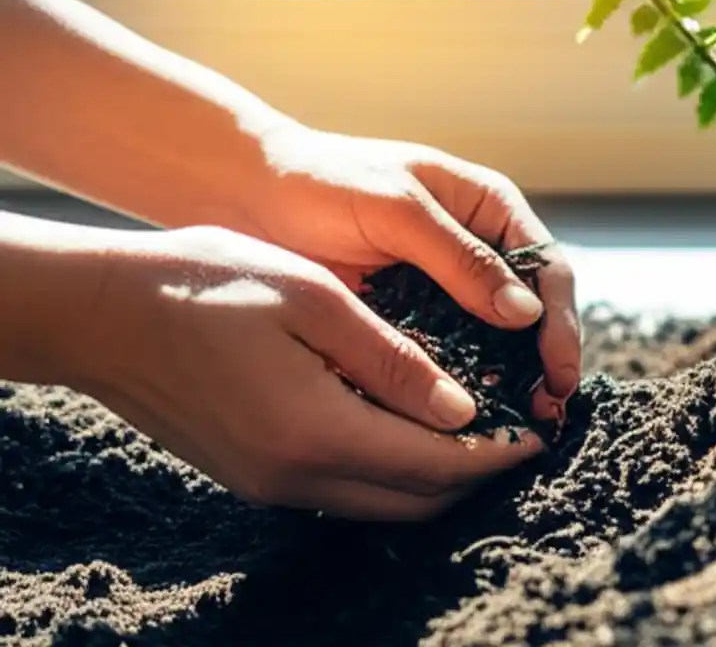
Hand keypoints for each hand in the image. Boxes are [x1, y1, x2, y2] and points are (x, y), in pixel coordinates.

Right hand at [67, 225, 542, 520]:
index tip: (541, 430)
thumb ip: (395, 361)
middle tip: (521, 433)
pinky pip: (346, 493)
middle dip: (479, 474)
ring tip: (480, 432)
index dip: (499, 453)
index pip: (438, 466)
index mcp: (318, 432)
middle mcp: (297, 478)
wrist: (101, 314)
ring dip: (438, 478)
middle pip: (418, 501)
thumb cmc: (206, 285)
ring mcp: (271, 486)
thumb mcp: (314, 302)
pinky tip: (411, 429)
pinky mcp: (255, 478)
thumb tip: (464, 410)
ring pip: (383, 505)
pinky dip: (393, 471)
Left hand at [243, 126, 580, 421]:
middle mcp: (479, 252)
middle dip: (545, 361)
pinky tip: (466, 418)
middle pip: (533, 312)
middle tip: (546, 409)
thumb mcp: (397, 211)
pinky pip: (450, 357)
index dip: (560, 321)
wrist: (249, 195)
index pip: (547, 268)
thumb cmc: (324, 182)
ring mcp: (448, 291)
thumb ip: (461, 259)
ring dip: (510, 381)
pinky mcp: (414, 322)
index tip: (559, 370)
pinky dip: (462, 386)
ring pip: (497, 342)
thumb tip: (526, 313)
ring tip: (516, 424)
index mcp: (489, 210)